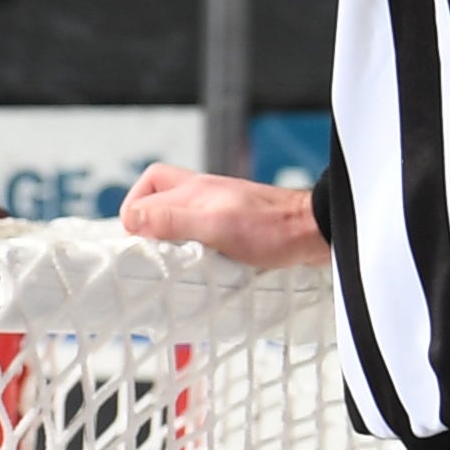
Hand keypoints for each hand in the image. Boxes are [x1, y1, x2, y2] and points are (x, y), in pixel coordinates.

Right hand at [119, 162, 329, 268]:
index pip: (142, 198)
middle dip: (146, 223)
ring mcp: (217, 206)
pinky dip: (192, 242)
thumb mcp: (216, 226)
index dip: (134, 222)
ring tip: (175, 258)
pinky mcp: (232, 221)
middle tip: (152, 250)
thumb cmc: (273, 229)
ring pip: (176, 213)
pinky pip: (198, 226)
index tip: (143, 247)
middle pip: (155, 197)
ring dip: (170, 235)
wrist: (317, 231)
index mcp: (192, 190)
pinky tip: (201, 259)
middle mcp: (201, 193)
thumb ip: (172, 220)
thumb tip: (133, 219)